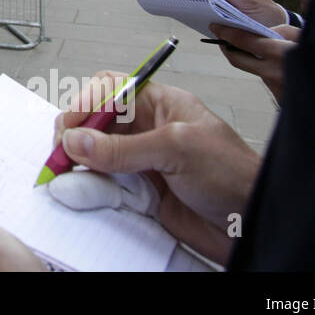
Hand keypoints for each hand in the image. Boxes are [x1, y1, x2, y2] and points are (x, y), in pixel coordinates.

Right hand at [55, 72, 261, 263]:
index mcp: (161, 105)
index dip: (86, 103)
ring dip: (77, 161)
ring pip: (96, 153)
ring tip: (64, 171)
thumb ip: (124, 147)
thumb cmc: (234, 175)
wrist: (253, 224)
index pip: (112, 90)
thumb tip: (78, 141)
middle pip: (97, 120)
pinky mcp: (141, 192)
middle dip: (75, 132)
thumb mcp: (178, 149)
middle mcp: (148, 130)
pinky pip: (105, 184)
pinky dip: (89, 186)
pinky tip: (82, 188)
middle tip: (61, 152)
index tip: (71, 126)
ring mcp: (143, 161)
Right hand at [186, 0, 286, 29]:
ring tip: (211, 19)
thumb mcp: (250, 1)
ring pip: (192, 4)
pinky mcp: (211, 19)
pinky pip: (198, 18)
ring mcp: (211, 5)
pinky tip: (211, 26)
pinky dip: (200, 21)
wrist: (275, 30)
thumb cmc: (265, 12)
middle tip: (204, 9)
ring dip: (196, 11)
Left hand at [211, 23, 299, 103]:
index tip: (215, 27)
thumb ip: (281, 31)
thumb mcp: (304, 36)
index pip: (243, 41)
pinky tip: (274, 65)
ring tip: (250, 48)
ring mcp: (277, 90)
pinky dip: (268, 71)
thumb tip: (259, 34)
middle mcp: (274, 74)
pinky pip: (269, 82)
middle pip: (237, 60)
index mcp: (280, 54)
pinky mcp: (282, 101)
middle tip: (222, 38)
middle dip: (226, 48)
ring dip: (250, 60)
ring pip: (254, 71)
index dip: (226, 32)